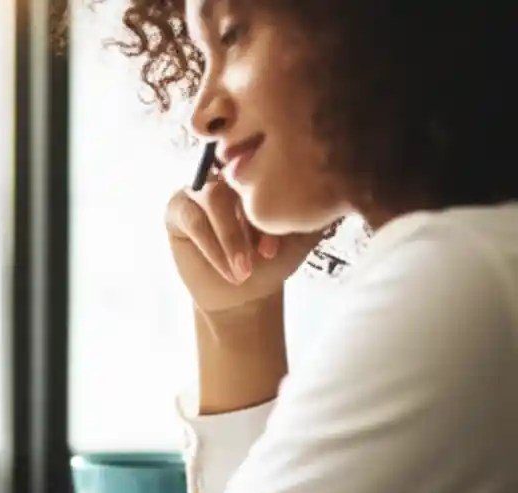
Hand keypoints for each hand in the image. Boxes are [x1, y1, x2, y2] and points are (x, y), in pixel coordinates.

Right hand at [165, 172, 321, 314]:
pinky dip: (211, 245)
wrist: (244, 294)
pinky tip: (226, 269)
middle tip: (264, 257)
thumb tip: (342, 189)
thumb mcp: (301, 234)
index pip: (265, 173)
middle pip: (238, 180)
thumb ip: (316, 209)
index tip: (273, 250)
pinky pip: (192, 218)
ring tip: (242, 270)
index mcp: (259, 172)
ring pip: (213, 198)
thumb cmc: (272, 260)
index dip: (271, 209)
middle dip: (251, 223)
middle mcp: (228, 173)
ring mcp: (199, 188)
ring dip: (230, 237)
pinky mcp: (177, 208)